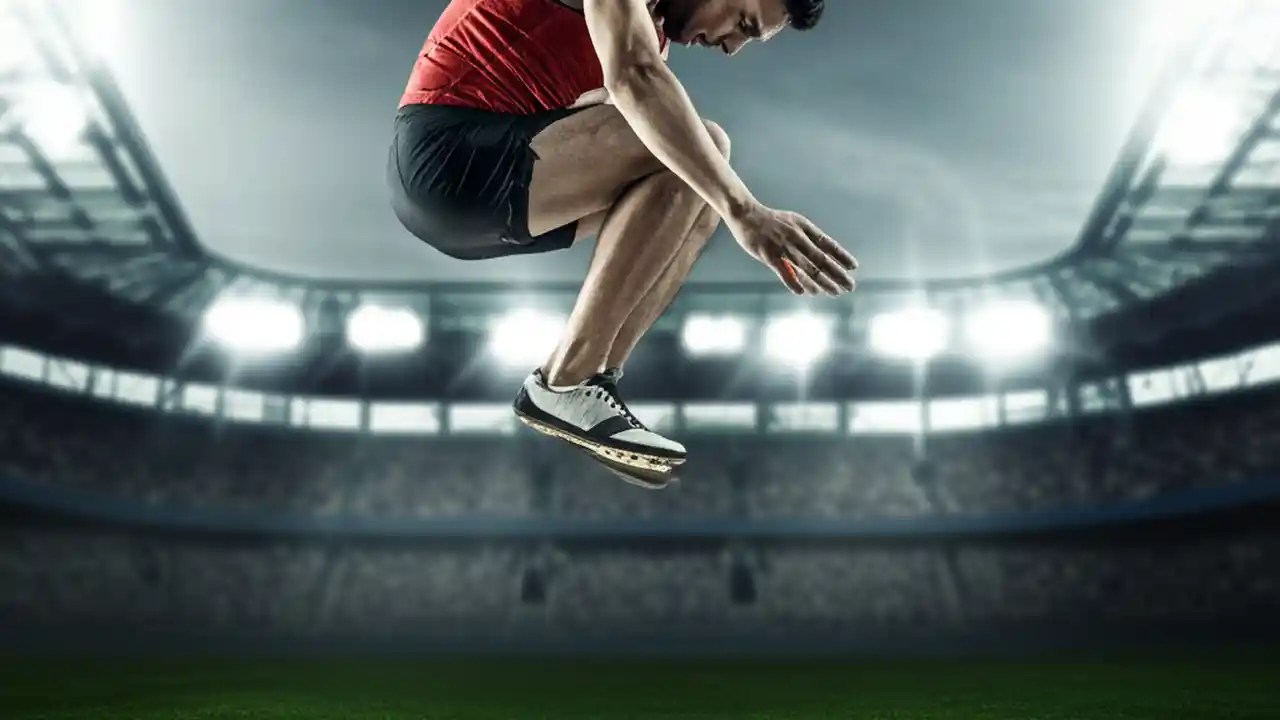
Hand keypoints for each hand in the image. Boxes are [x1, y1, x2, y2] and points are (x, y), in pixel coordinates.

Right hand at [725, 203, 857, 295]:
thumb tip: (825, 253)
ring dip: (822, 281)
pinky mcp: (768, 255)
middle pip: (821, 259)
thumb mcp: (794, 222)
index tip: (854, 267)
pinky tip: (804, 292)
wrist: (746, 214)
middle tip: (850, 286)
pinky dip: (794, 282)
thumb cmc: (771, 221)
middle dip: (837, 274)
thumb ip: (808, 237)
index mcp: (804, 228)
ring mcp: (783, 247)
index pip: (828, 244)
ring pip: (806, 267)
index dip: (841, 256)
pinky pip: (784, 272)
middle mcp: (797, 237)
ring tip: (834, 292)